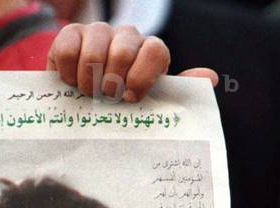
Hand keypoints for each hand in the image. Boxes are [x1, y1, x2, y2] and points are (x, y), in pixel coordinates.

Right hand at [47, 23, 217, 101]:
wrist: (88, 102)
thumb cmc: (125, 104)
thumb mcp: (153, 102)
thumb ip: (179, 91)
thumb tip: (212, 77)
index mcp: (151, 51)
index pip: (156, 50)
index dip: (143, 75)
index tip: (132, 98)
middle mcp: (128, 36)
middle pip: (124, 49)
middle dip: (114, 80)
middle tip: (108, 98)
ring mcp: (99, 32)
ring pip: (95, 47)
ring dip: (89, 78)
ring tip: (89, 93)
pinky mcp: (71, 33)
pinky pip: (67, 45)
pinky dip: (67, 69)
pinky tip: (70, 82)